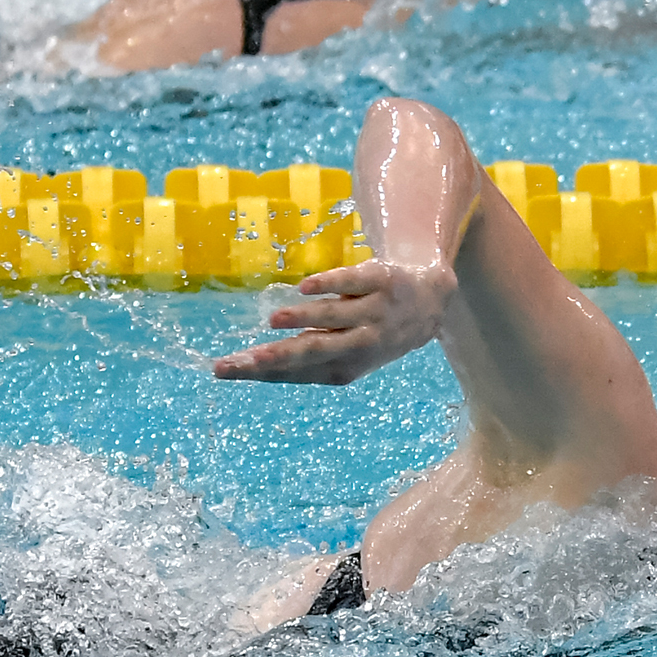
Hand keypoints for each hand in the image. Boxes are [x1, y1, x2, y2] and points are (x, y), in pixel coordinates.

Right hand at [212, 259, 456, 384]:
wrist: (431, 299)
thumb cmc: (373, 329)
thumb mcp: (346, 351)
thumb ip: (307, 356)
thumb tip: (253, 364)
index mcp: (346, 367)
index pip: (297, 373)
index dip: (261, 373)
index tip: (224, 370)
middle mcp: (362, 345)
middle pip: (314, 353)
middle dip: (278, 358)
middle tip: (244, 360)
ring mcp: (375, 314)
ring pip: (335, 319)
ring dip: (303, 320)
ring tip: (273, 320)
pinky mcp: (383, 282)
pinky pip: (354, 283)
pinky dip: (329, 285)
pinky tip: (305, 288)